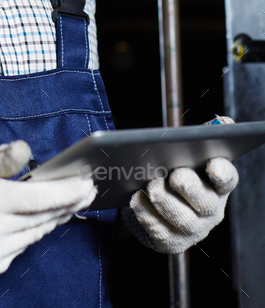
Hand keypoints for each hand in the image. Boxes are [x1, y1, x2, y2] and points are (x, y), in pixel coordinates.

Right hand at [0, 140, 95, 279]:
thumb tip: (27, 151)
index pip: (38, 198)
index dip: (67, 191)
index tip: (86, 183)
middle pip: (43, 217)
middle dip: (68, 203)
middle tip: (87, 190)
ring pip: (35, 234)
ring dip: (53, 217)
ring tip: (68, 202)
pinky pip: (20, 247)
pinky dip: (31, 232)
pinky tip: (35, 219)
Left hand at [123, 116, 238, 253]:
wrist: (159, 198)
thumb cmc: (175, 166)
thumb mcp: (188, 150)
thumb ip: (203, 135)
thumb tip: (224, 123)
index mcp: (217, 183)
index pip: (227, 178)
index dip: (222, 172)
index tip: (212, 163)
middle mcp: (211, 209)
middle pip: (204, 202)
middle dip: (189, 187)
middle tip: (174, 176)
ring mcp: (193, 228)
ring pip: (183, 220)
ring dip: (165, 202)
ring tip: (150, 186)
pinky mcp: (173, 241)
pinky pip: (161, 233)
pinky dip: (147, 216)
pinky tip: (135, 200)